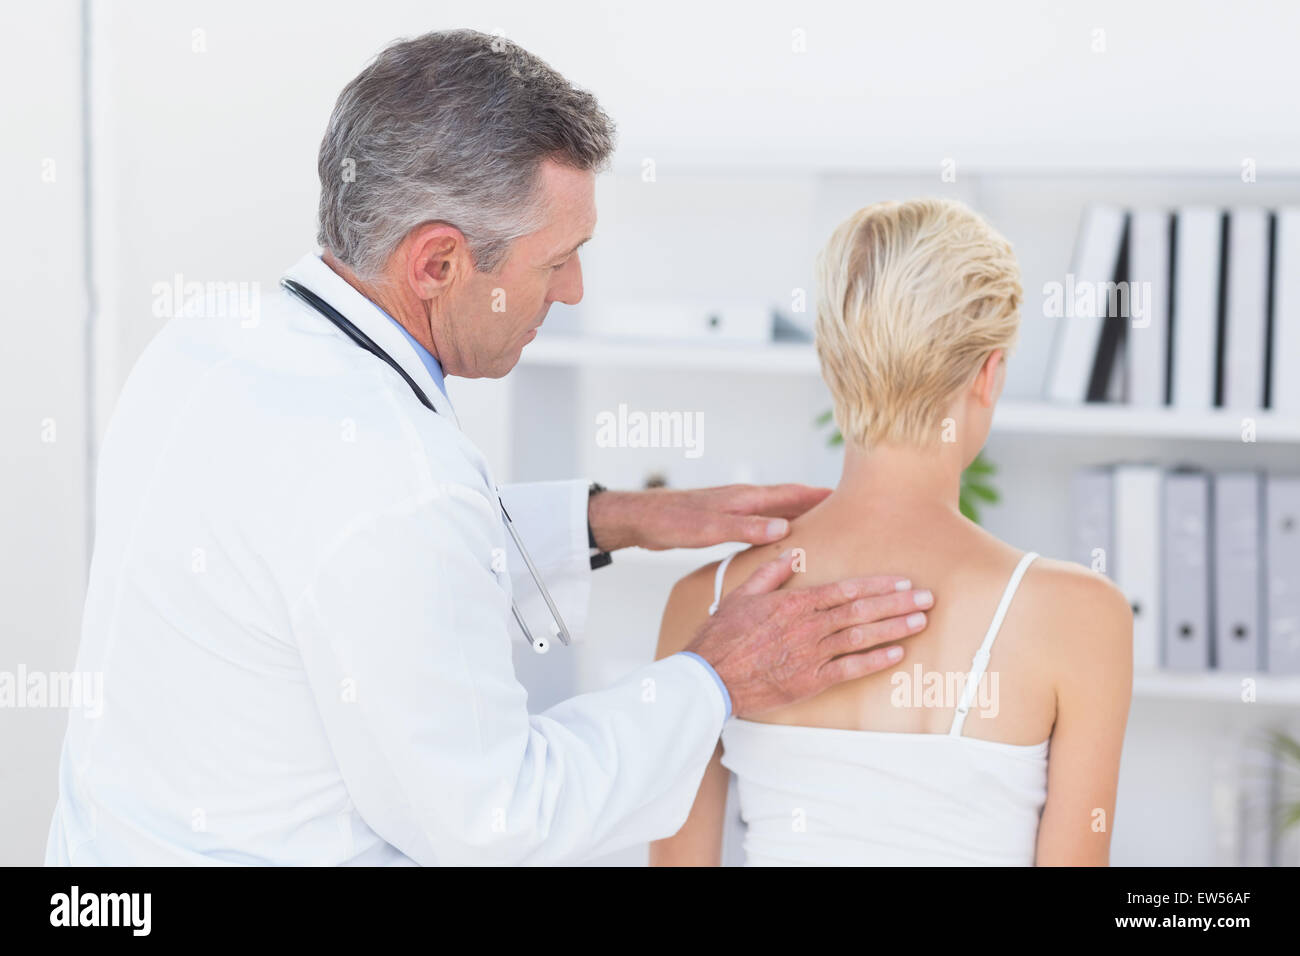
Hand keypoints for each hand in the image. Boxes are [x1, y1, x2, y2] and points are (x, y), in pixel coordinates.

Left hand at [587, 483, 830, 551]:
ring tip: (823, 528)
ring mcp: (735, 509)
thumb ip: (747, 527)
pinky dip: (778, 527)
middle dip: (818, 505)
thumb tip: (785, 527)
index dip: (821, 495)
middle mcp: (745, 500)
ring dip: (800, 516)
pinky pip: (761, 523)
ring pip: (776, 511)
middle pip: (790, 500)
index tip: (851, 497)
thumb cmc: (672, 521)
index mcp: (746, 498)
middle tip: (847, 515)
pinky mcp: (724, 521)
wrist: (641, 519)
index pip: (793, 493)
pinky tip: (780, 539)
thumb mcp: (711, 528)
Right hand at [684, 550, 932, 716]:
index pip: (845, 590)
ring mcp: (811, 654)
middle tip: (927, 598)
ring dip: (894, 628)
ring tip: (920, 621)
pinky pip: (850, 669)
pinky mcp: (810, 681)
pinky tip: (896, 654)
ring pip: (861, 637)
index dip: (878, 586)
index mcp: (795, 603)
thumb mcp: (742, 595)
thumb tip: (793, 554)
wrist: (711, 676)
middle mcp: (808, 626)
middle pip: (861, 611)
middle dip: (898, 604)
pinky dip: (875, 661)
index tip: (903, 582)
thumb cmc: (723, 635)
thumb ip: (771, 573)